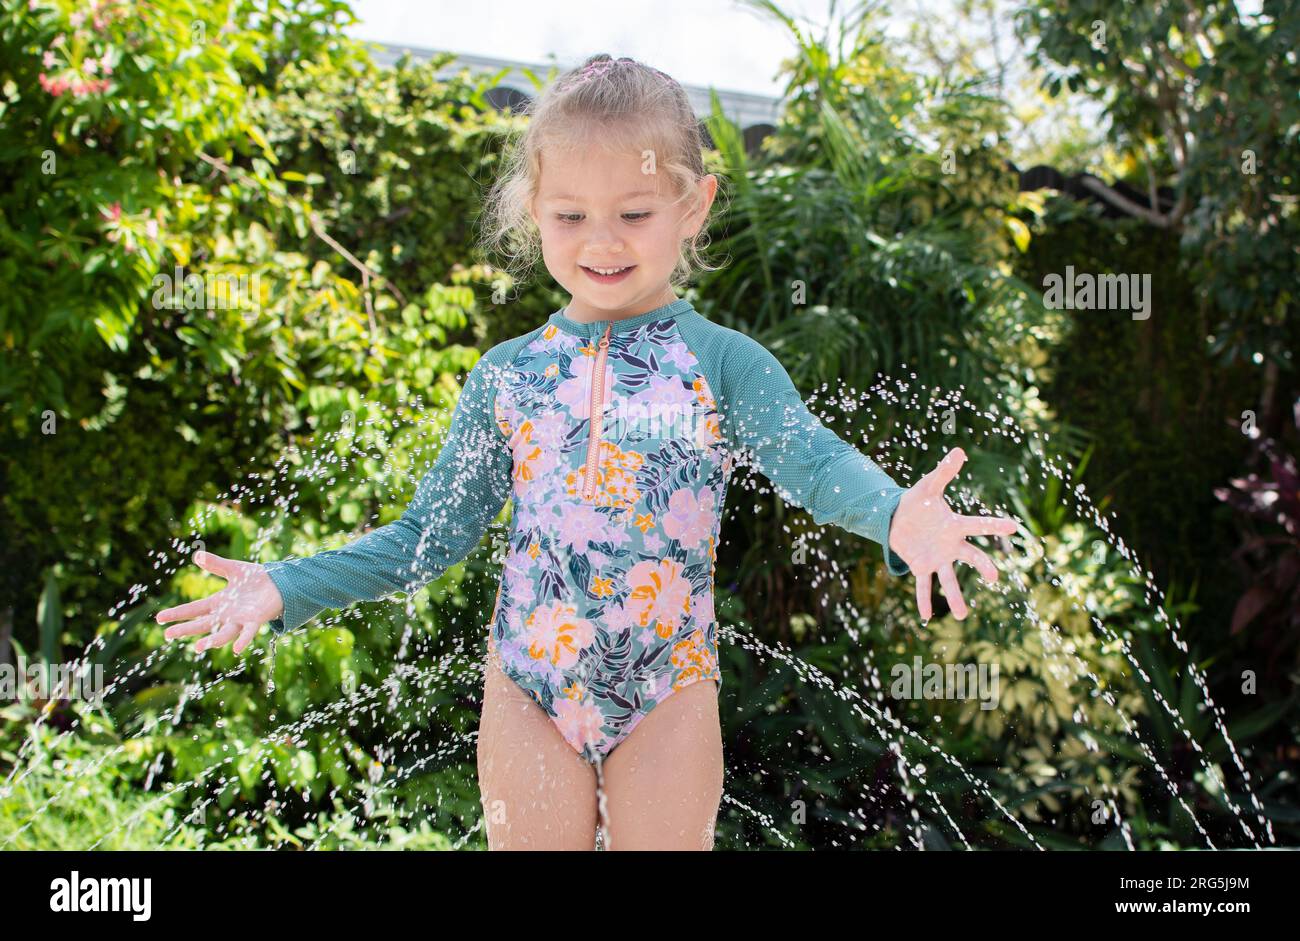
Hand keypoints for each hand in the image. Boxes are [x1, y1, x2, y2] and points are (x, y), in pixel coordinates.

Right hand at [155, 551, 284, 653]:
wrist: (281, 583)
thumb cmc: (257, 579)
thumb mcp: (233, 569)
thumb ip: (216, 564)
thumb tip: (197, 555)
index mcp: (219, 602)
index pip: (194, 609)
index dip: (177, 613)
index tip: (159, 618)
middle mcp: (227, 614)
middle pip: (203, 624)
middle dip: (185, 629)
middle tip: (167, 634)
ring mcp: (240, 619)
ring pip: (223, 633)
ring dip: (212, 640)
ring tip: (198, 648)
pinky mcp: (256, 620)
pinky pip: (248, 632)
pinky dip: (243, 640)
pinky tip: (237, 649)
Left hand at [887, 447, 1018, 620]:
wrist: (899, 517)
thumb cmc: (918, 502)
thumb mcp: (928, 487)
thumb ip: (943, 472)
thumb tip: (959, 450)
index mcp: (955, 525)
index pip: (978, 525)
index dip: (994, 525)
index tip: (1014, 526)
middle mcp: (951, 545)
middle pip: (970, 557)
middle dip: (982, 566)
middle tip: (993, 577)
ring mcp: (937, 558)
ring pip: (949, 579)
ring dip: (955, 597)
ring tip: (961, 616)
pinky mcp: (921, 566)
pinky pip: (923, 585)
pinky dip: (924, 600)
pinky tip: (926, 617)